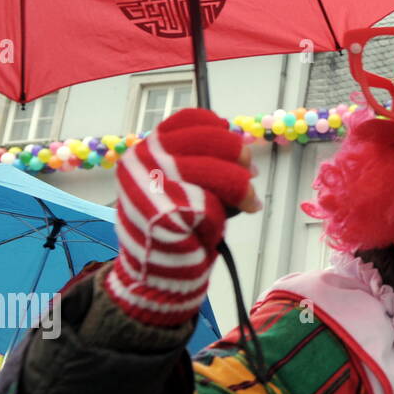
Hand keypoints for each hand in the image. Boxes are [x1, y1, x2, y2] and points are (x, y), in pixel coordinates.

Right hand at [105, 109, 258, 327]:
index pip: (190, 120)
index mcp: (145, 150)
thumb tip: (242, 147)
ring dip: (241, 189)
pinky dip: (224, 216)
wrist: (154, 273)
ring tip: (247, 202)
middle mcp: (143, 163)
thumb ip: (204, 161)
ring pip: (220, 172)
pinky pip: (213, 205)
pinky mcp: (165, 214)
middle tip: (251, 174)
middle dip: (240, 156)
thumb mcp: (184, 184)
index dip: (220, 129)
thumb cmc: (175, 227)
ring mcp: (152, 187)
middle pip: (211, 141)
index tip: (235, 142)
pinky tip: (219, 225)